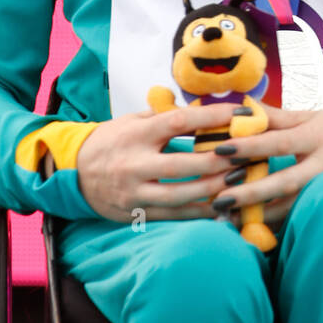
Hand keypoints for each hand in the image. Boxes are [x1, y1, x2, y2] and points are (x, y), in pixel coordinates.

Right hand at [75, 100, 250, 223]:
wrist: (74, 172)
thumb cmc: (112, 140)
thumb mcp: (132, 120)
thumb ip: (165, 115)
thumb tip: (204, 106)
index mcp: (137, 134)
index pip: (178, 122)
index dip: (211, 118)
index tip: (240, 114)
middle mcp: (135, 164)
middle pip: (185, 165)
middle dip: (220, 162)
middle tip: (249, 155)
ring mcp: (135, 192)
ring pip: (181, 195)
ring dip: (215, 190)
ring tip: (242, 182)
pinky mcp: (136, 213)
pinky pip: (173, 216)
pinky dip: (199, 213)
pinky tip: (223, 208)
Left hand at [207, 106, 322, 227]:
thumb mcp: (315, 115)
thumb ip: (279, 117)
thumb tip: (244, 109)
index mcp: (315, 136)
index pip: (278, 141)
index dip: (250, 146)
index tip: (220, 150)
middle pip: (285, 181)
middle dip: (251, 192)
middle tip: (220, 199)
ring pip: (293, 206)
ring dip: (261, 215)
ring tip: (229, 221)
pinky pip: (303, 215)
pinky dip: (279, 224)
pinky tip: (254, 229)